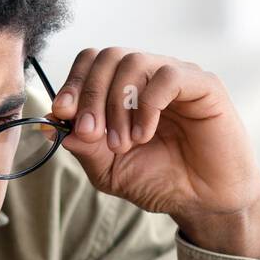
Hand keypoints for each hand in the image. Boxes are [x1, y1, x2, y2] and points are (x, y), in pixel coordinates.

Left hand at [51, 48, 259, 259]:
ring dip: (118, 104)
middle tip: (92, 133)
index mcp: (125, 90)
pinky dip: (147, 105)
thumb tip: (55, 123)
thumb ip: (84, 146)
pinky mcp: (204, 86)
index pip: (92, 63)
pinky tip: (145, 135)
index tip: (63, 113)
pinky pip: (167, 76)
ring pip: (134, 61)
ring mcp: (177, 77)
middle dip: (91, 95)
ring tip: (124, 143)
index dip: (74, 83)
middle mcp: (150, 76)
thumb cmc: (161, 181)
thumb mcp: (110, 169)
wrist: (204, 202)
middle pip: (108, 57)